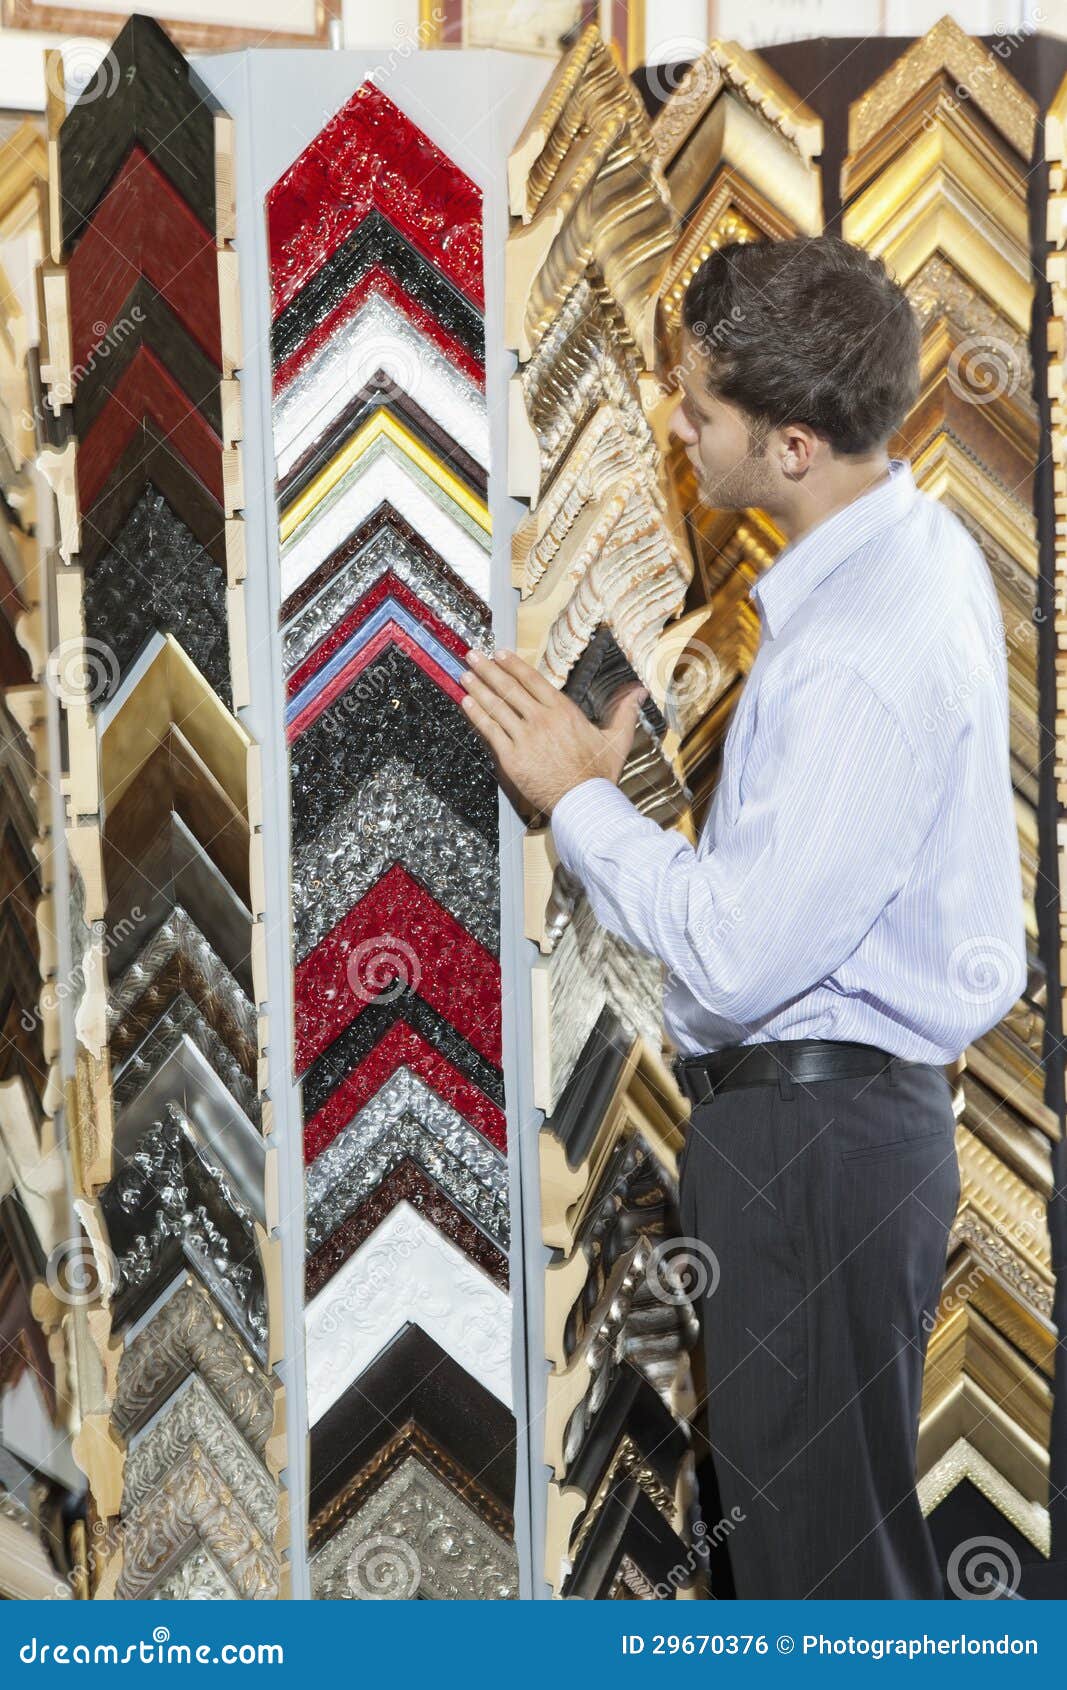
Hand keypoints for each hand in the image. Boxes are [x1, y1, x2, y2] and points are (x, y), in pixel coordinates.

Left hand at [460, 648, 646, 818]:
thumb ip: (625, 711)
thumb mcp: (618, 739)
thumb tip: (639, 691)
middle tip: (473, 655)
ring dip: (478, 687)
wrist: (584, 802)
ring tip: (464, 674)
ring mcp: (525, 737)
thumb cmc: (600, 774)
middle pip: (509, 688)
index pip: (532, 680)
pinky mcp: (512, 757)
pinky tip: (466, 702)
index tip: (500, 653)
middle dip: (488, 669)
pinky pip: (490, 730)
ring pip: (496, 706)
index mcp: (563, 711)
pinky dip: (476, 714)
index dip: (513, 664)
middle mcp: (542, 719)